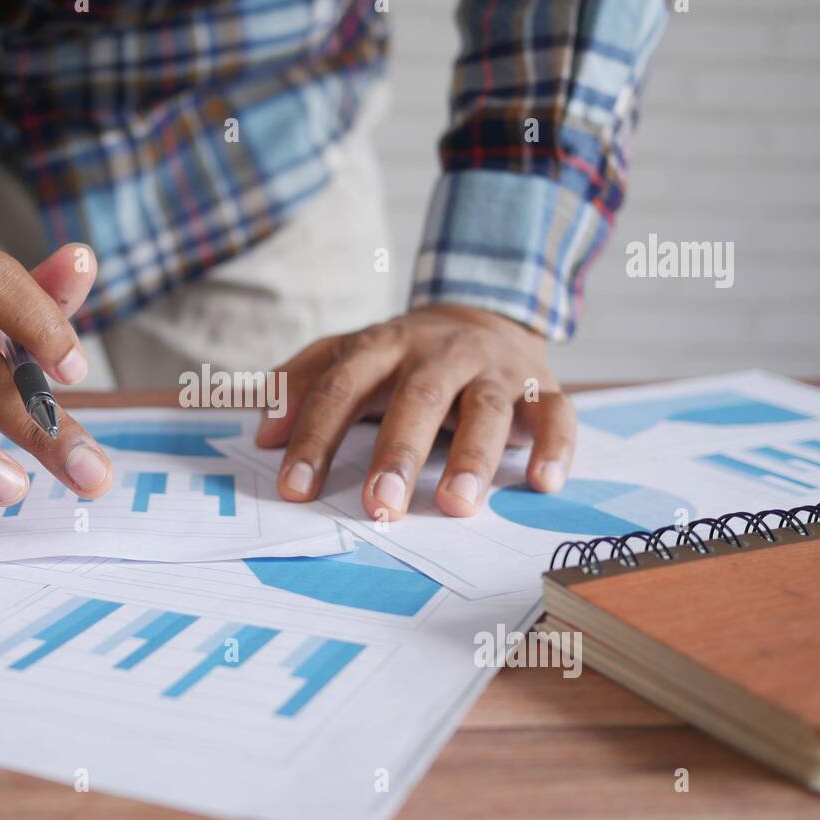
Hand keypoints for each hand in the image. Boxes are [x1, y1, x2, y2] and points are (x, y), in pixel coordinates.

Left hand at [256, 304, 574, 519]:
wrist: (484, 312)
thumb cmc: (402, 354)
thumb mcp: (347, 353)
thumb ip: (300, 383)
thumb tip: (262, 430)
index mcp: (384, 344)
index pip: (343, 387)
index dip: (316, 436)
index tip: (294, 487)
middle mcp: (440, 352)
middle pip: (417, 399)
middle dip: (396, 453)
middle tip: (378, 507)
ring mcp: (494, 369)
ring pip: (487, 409)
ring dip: (473, 457)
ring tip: (455, 506)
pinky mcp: (542, 386)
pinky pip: (557, 413)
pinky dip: (556, 447)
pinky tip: (543, 484)